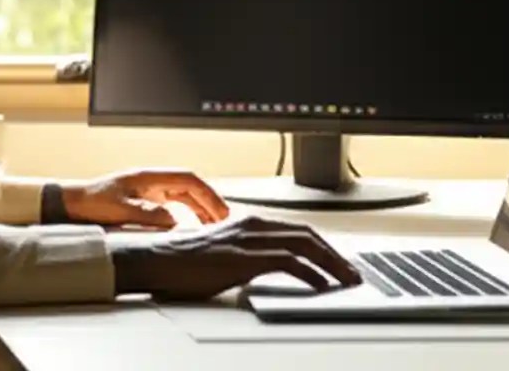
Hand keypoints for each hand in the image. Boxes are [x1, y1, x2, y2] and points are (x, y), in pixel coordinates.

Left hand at [60, 169, 229, 228]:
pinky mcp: (147, 199)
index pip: (189, 180)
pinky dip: (189, 212)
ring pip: (185, 195)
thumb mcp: (122, 209)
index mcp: (150, 177)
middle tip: (225, 220)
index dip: (209, 194)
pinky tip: (194, 225)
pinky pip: (176, 203)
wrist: (75, 202)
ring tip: (215, 224)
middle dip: (210, 202)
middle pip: (191, 187)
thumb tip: (175, 221)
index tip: (221, 211)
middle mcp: (154, 180)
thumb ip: (149, 214)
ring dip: (201, 208)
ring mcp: (151, 189)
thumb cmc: (94, 202)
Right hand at [109, 215, 362, 300]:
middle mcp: (253, 225)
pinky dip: (311, 274)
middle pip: (308, 234)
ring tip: (346, 281)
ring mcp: (249, 239)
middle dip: (335, 254)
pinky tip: (321, 286)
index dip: (324, 245)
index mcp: (249, 221)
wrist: (156, 259)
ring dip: (331, 264)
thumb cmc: (182, 260)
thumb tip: (268, 266)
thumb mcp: (222, 251)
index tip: (339, 261)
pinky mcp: (244, 258)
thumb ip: (246, 252)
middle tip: (352, 272)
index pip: (297, 229)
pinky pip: (289, 262)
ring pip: (305, 245)